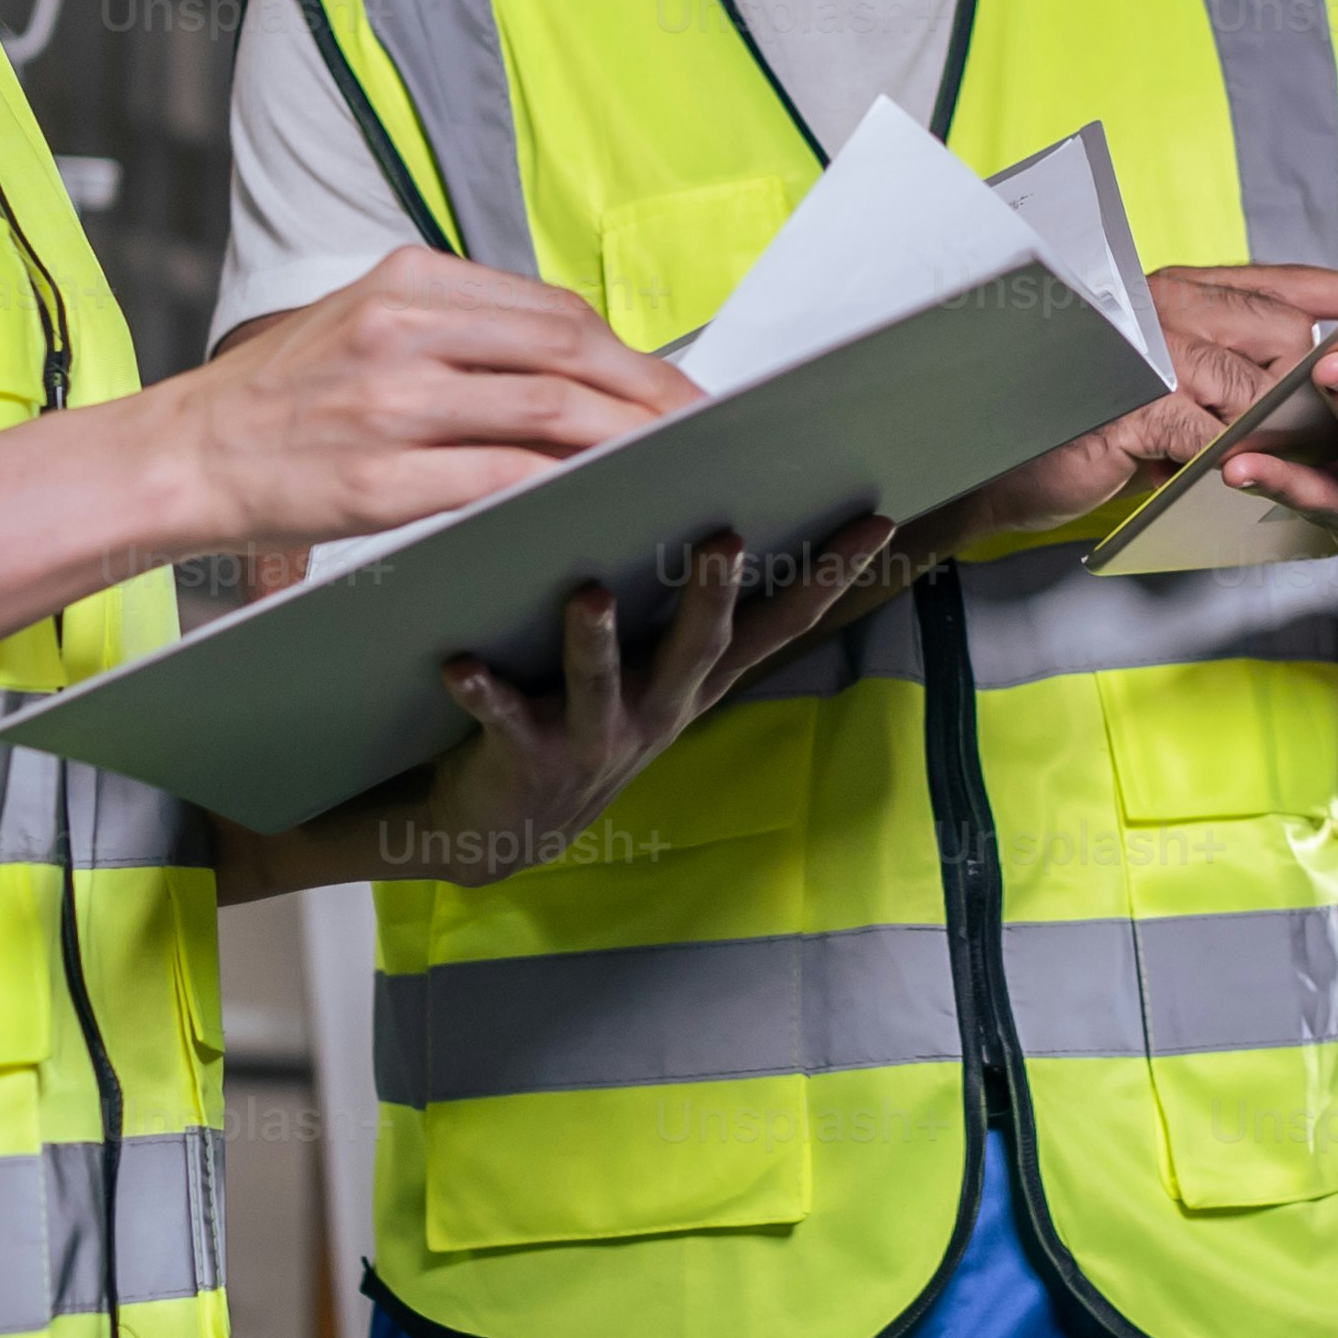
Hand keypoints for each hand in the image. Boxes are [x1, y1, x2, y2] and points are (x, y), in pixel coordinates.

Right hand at [173, 251, 692, 550]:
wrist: (183, 454)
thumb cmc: (282, 399)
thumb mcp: (365, 323)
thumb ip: (460, 330)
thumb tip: (571, 364)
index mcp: (409, 280)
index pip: (552, 309)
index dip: (630, 352)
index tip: (676, 386)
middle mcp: (404, 327)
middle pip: (567, 351)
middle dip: (650, 393)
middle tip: (703, 427)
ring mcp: (391, 401)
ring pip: (548, 410)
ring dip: (626, 441)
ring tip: (671, 465)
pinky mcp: (379, 476)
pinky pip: (502, 477)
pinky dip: (564, 487)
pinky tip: (600, 502)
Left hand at [368, 514, 903, 883]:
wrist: (507, 828)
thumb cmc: (580, 719)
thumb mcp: (650, 672)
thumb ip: (682, 609)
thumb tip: (721, 508)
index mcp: (693, 679)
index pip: (777, 624)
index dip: (829, 578)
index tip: (875, 522)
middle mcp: (657, 709)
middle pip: (698, 649)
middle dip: (713, 596)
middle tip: (725, 540)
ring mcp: (596, 739)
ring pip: (601, 684)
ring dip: (594, 641)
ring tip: (589, 595)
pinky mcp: (528, 760)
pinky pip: (504, 721)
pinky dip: (485, 692)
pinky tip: (461, 666)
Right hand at [929, 259, 1337, 545]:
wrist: (986, 463)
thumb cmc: (1073, 426)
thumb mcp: (1157, 386)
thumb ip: (1221, 377)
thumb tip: (1305, 391)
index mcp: (1171, 288)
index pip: (1279, 278)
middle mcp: (1161, 300)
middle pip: (1284, 328)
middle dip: (1316, 377)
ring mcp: (1146, 344)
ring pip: (1258, 383)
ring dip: (1277, 428)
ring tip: (1291, 456)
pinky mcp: (1135, 400)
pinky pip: (1216, 432)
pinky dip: (1233, 460)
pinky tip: (1235, 477)